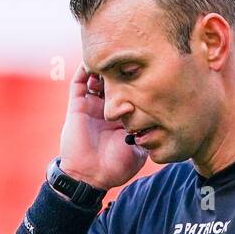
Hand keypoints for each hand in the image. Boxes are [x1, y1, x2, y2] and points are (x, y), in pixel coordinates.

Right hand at [57, 64, 147, 190]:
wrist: (90, 177)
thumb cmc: (115, 167)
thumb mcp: (140, 150)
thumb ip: (147, 133)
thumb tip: (157, 115)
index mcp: (122, 117)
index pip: (130, 92)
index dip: (137, 79)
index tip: (148, 66)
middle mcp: (106, 109)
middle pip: (113, 81)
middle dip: (120, 69)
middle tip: (130, 56)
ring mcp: (91, 106)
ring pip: (96, 78)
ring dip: (103, 67)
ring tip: (113, 57)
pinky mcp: (77, 106)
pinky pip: (77, 82)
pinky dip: (83, 69)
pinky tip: (94, 61)